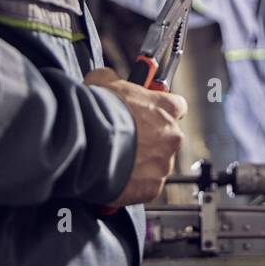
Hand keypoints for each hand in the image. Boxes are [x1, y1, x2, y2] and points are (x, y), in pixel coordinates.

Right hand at [84, 67, 185, 205]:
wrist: (86, 143)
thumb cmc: (97, 111)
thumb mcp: (103, 80)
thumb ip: (112, 79)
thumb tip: (107, 78)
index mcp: (166, 107)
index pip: (178, 106)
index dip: (161, 110)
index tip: (149, 113)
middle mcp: (171, 135)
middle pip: (167, 138)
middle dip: (150, 140)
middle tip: (126, 139)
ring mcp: (163, 163)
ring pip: (156, 164)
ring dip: (141, 163)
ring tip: (116, 159)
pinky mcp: (151, 188)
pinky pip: (145, 187)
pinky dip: (133, 184)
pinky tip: (115, 176)